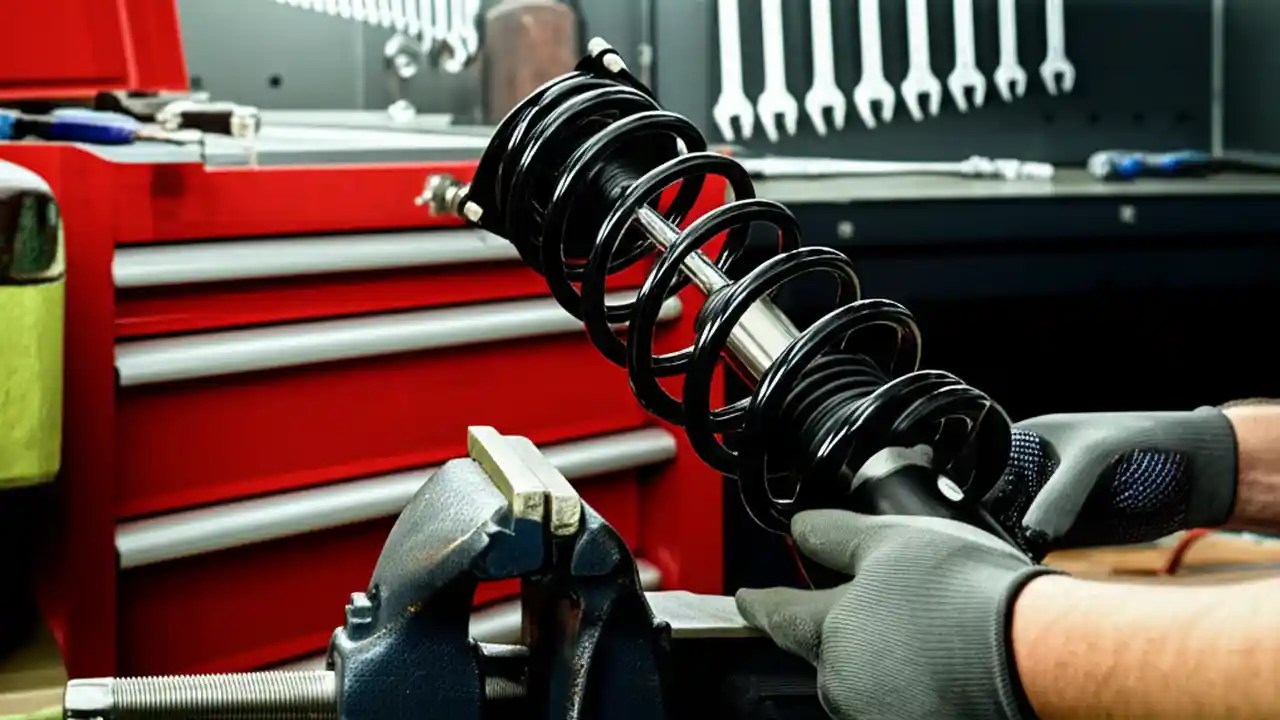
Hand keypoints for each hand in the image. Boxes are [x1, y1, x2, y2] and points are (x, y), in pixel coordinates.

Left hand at [735, 510, 1057, 719]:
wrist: (1036, 656)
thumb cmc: (969, 596)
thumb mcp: (892, 540)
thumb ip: (836, 537)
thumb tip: (802, 529)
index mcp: (831, 629)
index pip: (778, 613)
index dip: (761, 602)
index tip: (747, 598)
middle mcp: (844, 682)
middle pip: (828, 654)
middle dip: (850, 634)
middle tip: (897, 611)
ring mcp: (879, 713)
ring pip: (868, 683)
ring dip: (890, 663)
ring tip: (940, 637)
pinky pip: (903, 704)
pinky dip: (920, 688)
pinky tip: (952, 669)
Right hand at [983, 408, 1237, 554]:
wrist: (1200, 472)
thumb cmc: (1146, 444)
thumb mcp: (1095, 460)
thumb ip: (1060, 494)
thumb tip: (1030, 534)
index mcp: (1028, 440)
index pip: (980, 465)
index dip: (965, 487)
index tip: (956, 515)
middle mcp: (1033, 471)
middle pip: (990, 500)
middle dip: (980, 521)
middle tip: (974, 544)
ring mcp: (1051, 501)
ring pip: (1011, 526)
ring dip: (1003, 543)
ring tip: (994, 560)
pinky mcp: (1070, 529)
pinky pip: (1038, 546)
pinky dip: (1028, 557)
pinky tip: (1022, 566)